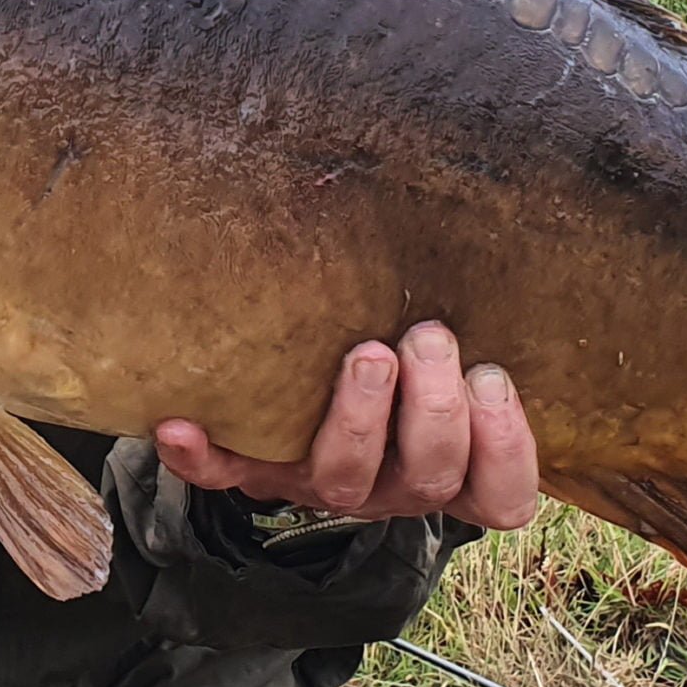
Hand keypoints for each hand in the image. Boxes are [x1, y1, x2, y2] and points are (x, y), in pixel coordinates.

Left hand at [152, 321, 540, 530]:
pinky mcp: (257, 470)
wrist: (309, 393)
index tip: (491, 375)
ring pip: (347, 480)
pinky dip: (204, 455)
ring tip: (365, 355)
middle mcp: (394, 484)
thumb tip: (475, 192)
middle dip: (435, 408)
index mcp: (453, 466)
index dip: (506, 448)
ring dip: (359, 418)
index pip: (502, 494)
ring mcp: (324, 481)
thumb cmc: (402, 349)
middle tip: (425, 338)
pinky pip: (228, 474)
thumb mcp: (445, 339)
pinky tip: (180, 421)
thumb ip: (465, 299)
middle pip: (428, 477)